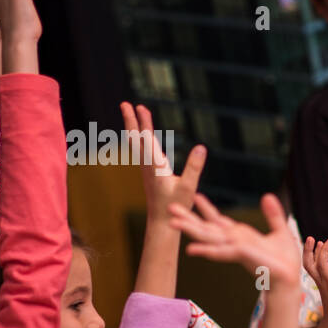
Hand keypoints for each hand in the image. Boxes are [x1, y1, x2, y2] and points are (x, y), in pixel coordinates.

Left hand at [122, 102, 206, 225]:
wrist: (161, 223)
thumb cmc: (176, 206)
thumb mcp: (189, 187)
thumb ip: (195, 166)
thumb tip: (201, 147)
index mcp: (156, 166)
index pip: (147, 139)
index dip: (143, 122)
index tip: (140, 106)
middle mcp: (147, 166)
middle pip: (136, 139)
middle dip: (131, 121)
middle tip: (125, 104)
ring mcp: (147, 170)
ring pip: (137, 145)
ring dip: (135, 128)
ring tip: (133, 115)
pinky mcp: (150, 174)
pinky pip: (142, 152)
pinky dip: (140, 140)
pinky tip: (144, 138)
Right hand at [168, 192, 301, 287]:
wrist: (290, 278)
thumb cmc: (284, 259)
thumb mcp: (280, 231)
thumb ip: (273, 214)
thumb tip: (267, 196)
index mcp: (240, 235)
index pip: (219, 220)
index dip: (207, 208)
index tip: (195, 196)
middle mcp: (233, 241)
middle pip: (206, 228)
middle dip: (188, 218)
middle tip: (170, 207)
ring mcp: (235, 248)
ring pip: (207, 237)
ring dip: (190, 229)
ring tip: (172, 222)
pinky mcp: (241, 256)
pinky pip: (221, 252)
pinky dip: (207, 250)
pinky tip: (191, 249)